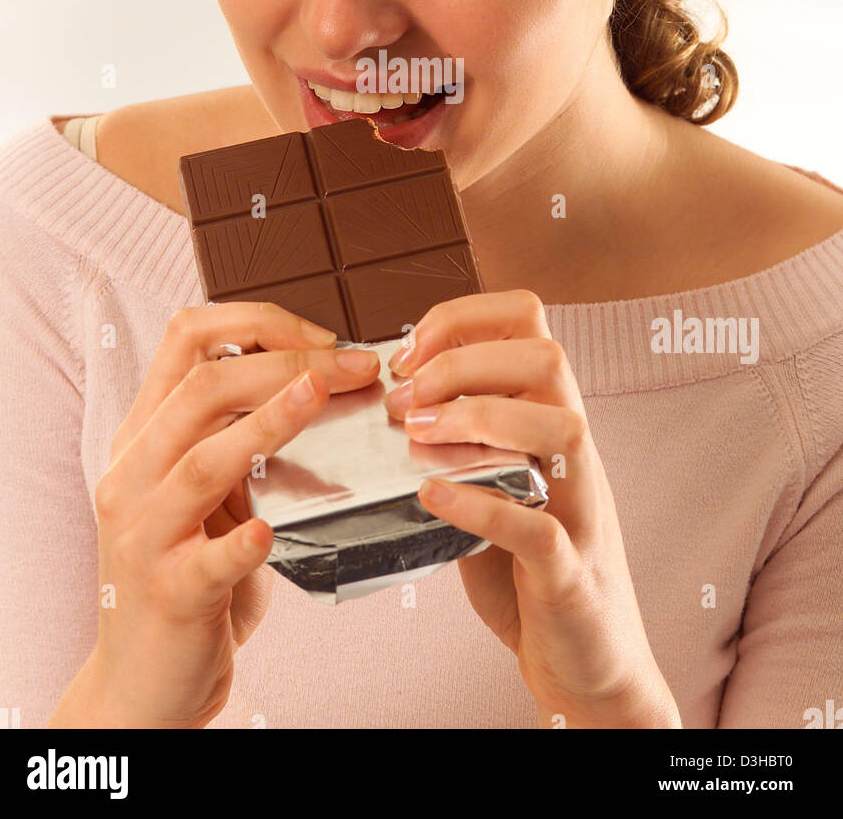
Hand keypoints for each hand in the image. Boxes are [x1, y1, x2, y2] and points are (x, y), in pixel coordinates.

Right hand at [86, 303, 378, 728]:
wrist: (141, 683)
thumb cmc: (184, 576)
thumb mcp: (195, 495)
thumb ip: (231, 440)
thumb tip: (313, 380)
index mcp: (142, 437)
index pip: (185, 340)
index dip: (256, 324)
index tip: (320, 338)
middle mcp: (132, 476)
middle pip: (203, 389)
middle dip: (286, 364)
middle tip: (352, 367)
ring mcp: (145, 536)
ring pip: (201, 461)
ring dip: (267, 423)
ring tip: (320, 396)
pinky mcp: (170, 594)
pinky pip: (206, 561)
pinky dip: (239, 543)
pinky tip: (269, 532)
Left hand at [385, 291, 680, 728]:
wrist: (590, 664)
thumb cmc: (530, 572)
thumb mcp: (494, 486)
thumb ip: (461, 444)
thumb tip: (392, 397)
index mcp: (552, 422)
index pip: (530, 323)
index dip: (464, 318)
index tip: (407, 349)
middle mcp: (575, 456)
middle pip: (548, 359)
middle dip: (464, 360)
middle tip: (405, 395)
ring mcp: (580, 511)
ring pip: (562, 428)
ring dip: (480, 417)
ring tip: (416, 434)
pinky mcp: (570, 574)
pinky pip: (539, 528)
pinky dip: (481, 505)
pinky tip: (432, 495)